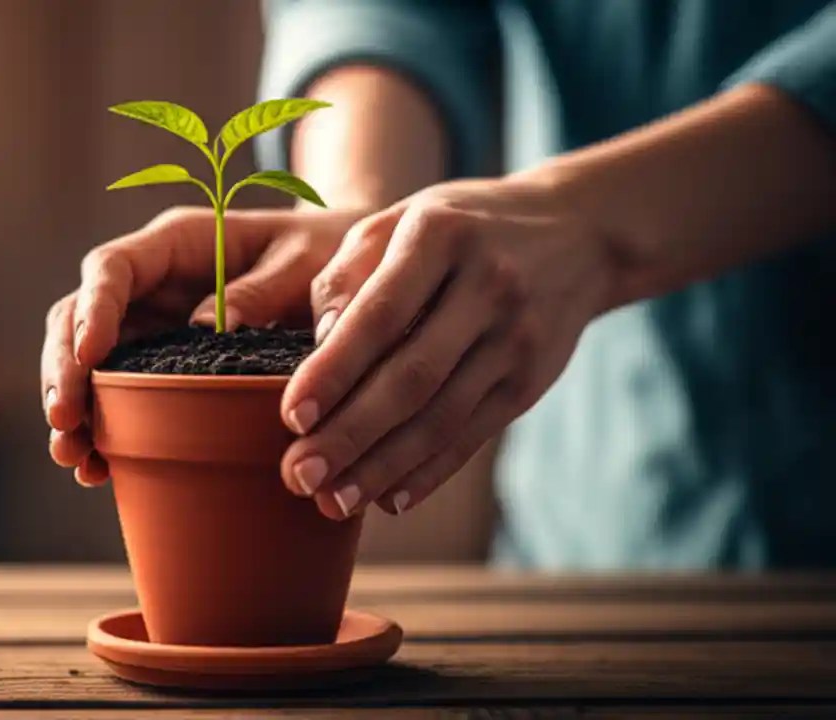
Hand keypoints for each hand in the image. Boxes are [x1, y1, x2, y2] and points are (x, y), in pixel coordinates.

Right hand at [42, 206, 365, 485]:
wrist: (347, 271)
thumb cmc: (328, 253)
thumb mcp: (306, 263)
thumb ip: (261, 289)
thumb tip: (208, 326)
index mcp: (179, 242)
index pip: (113, 267)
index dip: (93, 310)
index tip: (88, 356)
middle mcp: (152, 282)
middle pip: (80, 316)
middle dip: (64, 369)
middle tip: (64, 420)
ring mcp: (151, 324)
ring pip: (86, 361)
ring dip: (74, 408)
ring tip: (73, 458)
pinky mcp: (160, 363)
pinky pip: (116, 393)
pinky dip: (102, 430)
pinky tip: (98, 471)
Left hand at [278, 177, 615, 519]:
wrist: (579, 234)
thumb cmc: (460, 229)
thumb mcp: (401, 221)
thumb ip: (348, 273)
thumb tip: (317, 344)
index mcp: (441, 237)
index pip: (379, 315)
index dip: (333, 371)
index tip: (292, 417)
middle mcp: (487, 287)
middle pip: (411, 378)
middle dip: (350, 434)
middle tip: (299, 475)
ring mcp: (516, 339)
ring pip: (442, 417)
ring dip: (383, 466)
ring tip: (332, 502)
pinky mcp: (531, 382)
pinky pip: (473, 435)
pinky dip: (429, 472)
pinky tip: (389, 499)